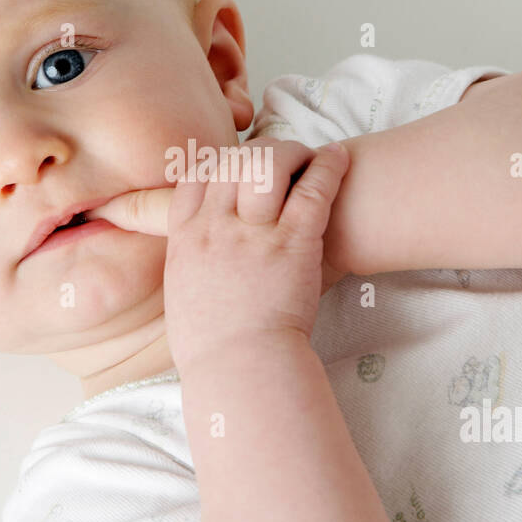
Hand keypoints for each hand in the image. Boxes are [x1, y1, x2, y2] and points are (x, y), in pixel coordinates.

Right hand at [88, 138, 349, 368]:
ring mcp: (254, 232)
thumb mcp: (182, 294)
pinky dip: (328, 167)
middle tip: (285, 161)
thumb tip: (197, 254)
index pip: (197, 173)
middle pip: (235, 159)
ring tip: (312, 158)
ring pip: (270, 163)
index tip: (242, 166)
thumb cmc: (212, 347)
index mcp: (185, 238)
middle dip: (262, 152)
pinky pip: (312, 189)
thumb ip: (189, 262)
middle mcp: (216, 226)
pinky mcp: (293, 243)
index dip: (222, 161)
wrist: (238, 370)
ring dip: (294, 153)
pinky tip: (339, 158)